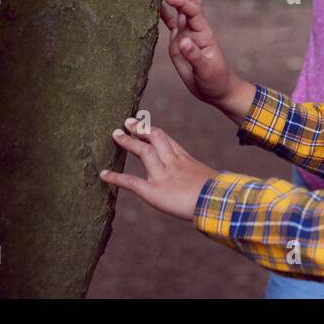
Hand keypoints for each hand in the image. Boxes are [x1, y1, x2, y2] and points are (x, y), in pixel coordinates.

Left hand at [99, 118, 218, 220]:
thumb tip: (207, 184)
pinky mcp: (154, 191)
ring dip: (128, 141)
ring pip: (143, 151)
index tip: (144, 124)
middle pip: (154, 138)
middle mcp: (172, 163)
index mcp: (185, 160)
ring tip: (115, 134)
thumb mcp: (210, 180)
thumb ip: (201, 179)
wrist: (217, 201)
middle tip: (127, 122)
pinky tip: (103, 174)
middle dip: (140, 129)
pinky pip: (131, 182)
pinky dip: (116, 178)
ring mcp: (162, 175)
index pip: (166, 139)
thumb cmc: (219, 193)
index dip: (152, 130)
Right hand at [161, 0, 251, 114]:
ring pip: (178, 9)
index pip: (192, 11)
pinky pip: (169, 22)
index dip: (181, 2)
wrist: (214, 89)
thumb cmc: (214, 79)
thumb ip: (194, 56)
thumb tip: (183, 41)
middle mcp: (194, 29)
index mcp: (203, 33)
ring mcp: (185, 33)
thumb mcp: (206, 70)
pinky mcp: (177, 41)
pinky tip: (153, 2)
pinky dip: (162, 12)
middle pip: (188, 2)